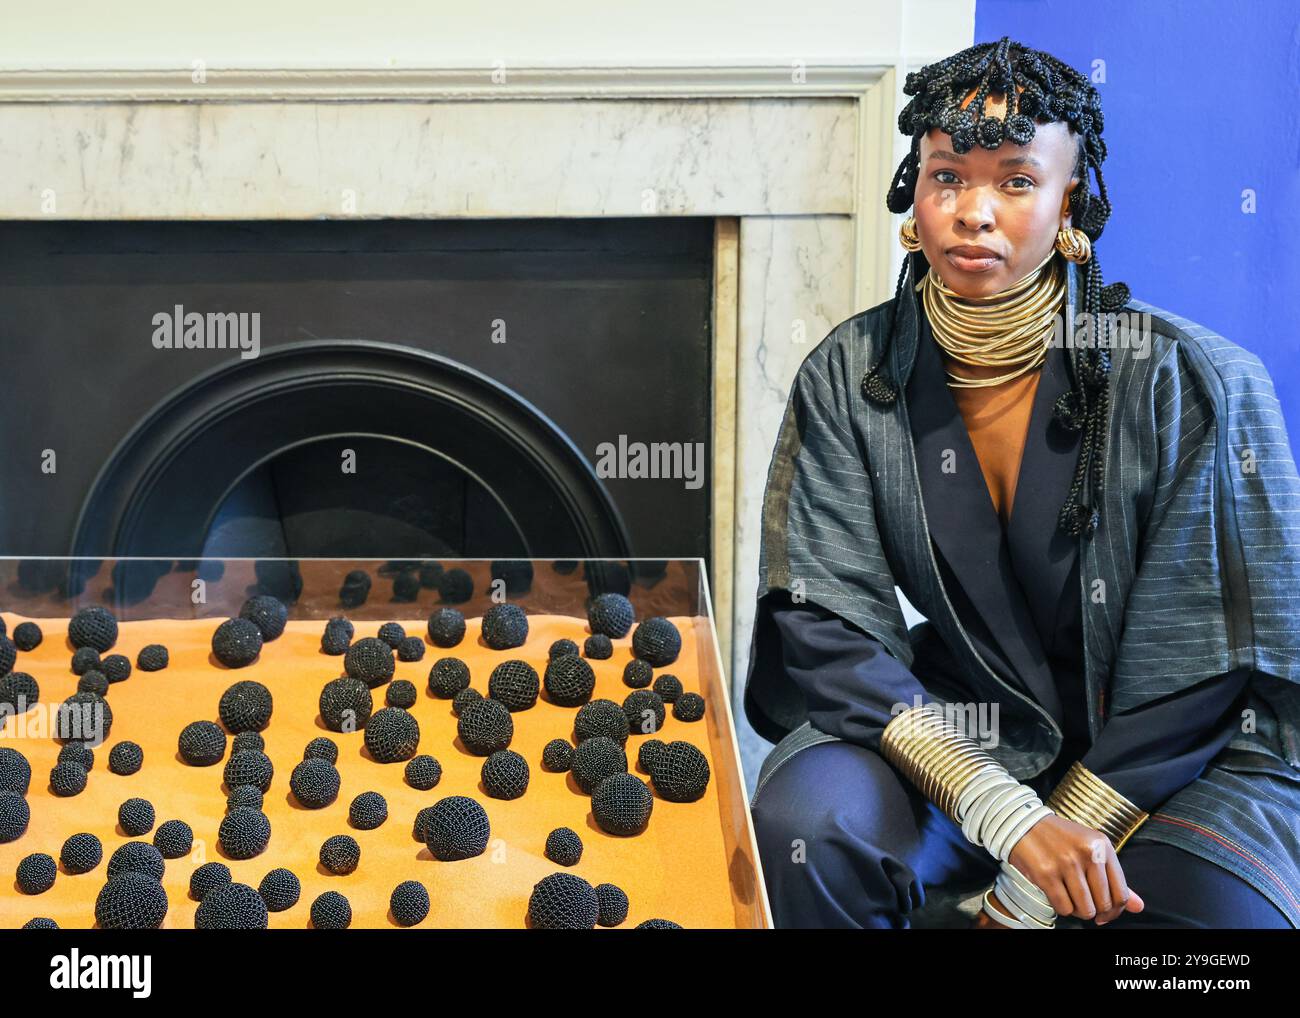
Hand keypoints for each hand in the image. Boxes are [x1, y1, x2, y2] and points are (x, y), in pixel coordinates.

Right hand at [996, 814, 1143, 924]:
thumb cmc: (1060, 839)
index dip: (1115, 911)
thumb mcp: (1091, 851)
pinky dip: (1061, 907)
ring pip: (1084, 909)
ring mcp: (1066, 863)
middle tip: (1084, 905)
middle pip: (1104, 904)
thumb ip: (1114, 879)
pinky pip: (1063, 907)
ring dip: (1077, 910)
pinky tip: (1056, 894)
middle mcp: (1087, 853)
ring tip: (1069, 898)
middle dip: (1094, 911)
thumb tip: (1139, 907)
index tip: (1104, 913)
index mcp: (1103, 846)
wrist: (1023, 823)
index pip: (1121, 894)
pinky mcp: (1046, 873)